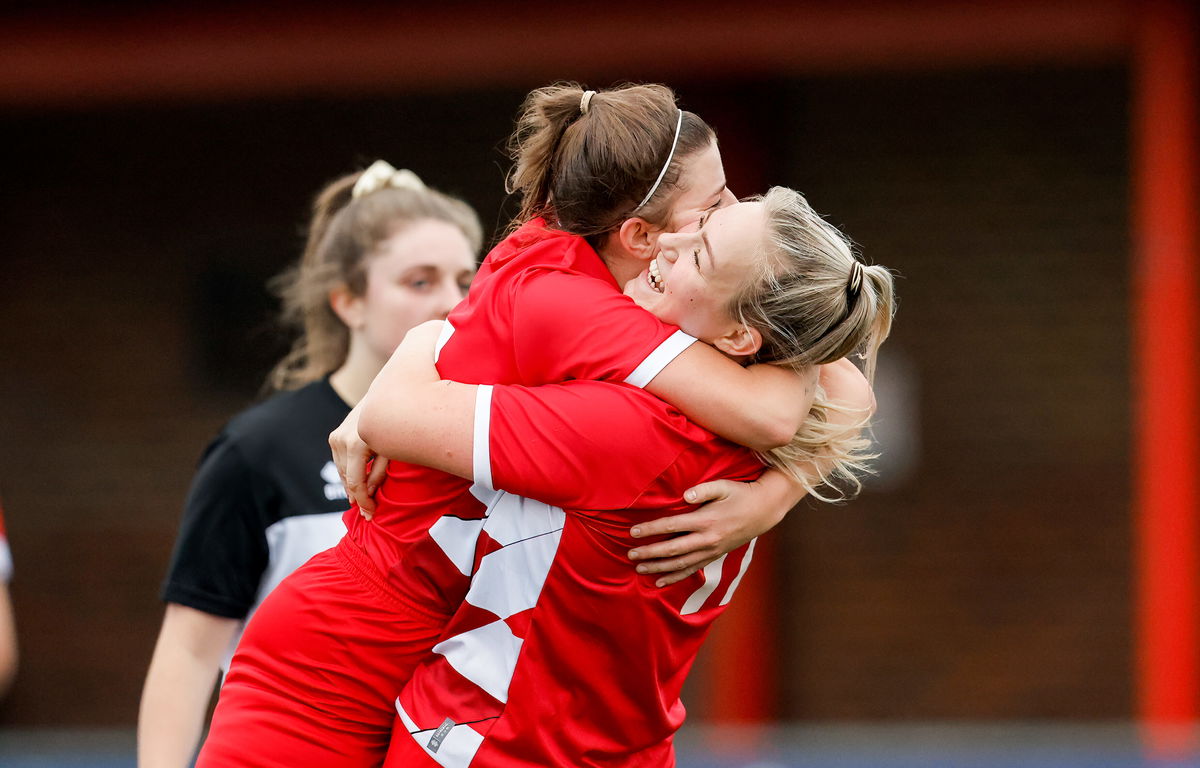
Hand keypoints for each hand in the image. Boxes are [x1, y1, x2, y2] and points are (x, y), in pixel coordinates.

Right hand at [329, 404, 388, 518]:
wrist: (385, 395)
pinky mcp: (334, 436)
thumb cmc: (395, 423)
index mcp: (357, 444)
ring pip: (341, 472)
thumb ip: (378, 473)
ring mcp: (335, 437)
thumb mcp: (392, 450)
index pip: (356, 482)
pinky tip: (358, 483)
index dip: (363, 501)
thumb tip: (367, 493)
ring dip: (352, 486)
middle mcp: (341, 440)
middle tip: (368, 513)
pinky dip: (348, 473)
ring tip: (364, 501)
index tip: (370, 515)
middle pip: (347, 479)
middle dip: (358, 497)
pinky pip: (340, 462)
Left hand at [627, 478, 790, 586]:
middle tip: (630, 554)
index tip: (633, 532)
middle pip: (672, 549)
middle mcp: (707, 539)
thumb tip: (685, 494)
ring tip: (639, 568)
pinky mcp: (714, 556)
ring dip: (658, 567)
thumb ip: (703, 490)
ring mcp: (711, 550)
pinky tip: (659, 581)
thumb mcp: (723, 486)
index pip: (672, 526)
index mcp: (706, 520)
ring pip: (680, 564)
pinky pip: (692, 570)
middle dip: (649, 553)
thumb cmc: (739, 494)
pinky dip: (675, 577)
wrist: (763, 511)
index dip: (651, 530)